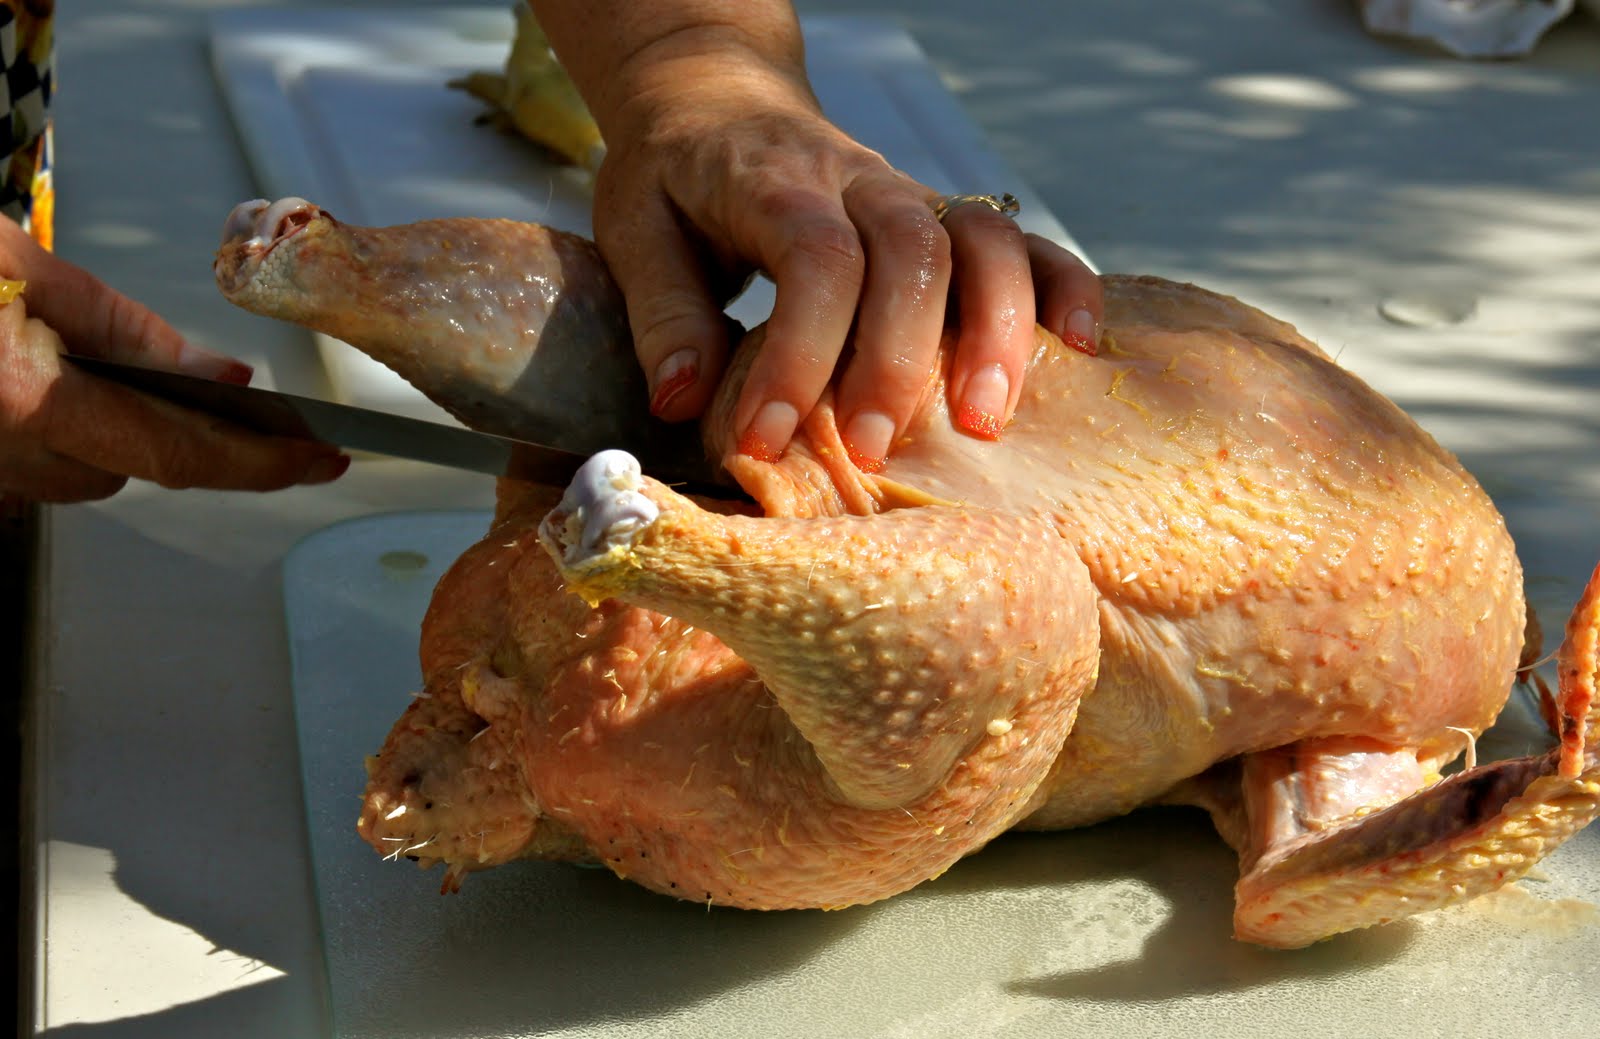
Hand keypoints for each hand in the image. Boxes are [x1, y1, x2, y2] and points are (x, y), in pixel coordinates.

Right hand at [0, 217, 348, 502]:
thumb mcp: (26, 270)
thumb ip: (128, 331)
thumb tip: (221, 379)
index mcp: (26, 399)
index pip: (178, 452)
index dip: (261, 461)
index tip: (319, 457)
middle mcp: (5, 454)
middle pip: (141, 468)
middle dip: (198, 436)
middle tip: (272, 422)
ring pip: (93, 472)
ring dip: (126, 431)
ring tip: (145, 379)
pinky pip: (49, 463)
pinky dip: (77, 431)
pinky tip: (83, 389)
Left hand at [586, 34, 1101, 469]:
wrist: (722, 102)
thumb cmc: (675, 180)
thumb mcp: (635, 231)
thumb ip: (663, 312)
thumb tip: (682, 400)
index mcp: (774, 181)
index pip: (814, 259)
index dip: (798, 354)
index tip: (764, 439)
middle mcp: (859, 179)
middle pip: (913, 252)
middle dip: (900, 361)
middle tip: (875, 452)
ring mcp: (913, 193)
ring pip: (983, 240)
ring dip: (997, 332)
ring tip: (985, 421)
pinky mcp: (946, 217)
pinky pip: (1023, 238)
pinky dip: (1062, 285)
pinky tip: (1082, 345)